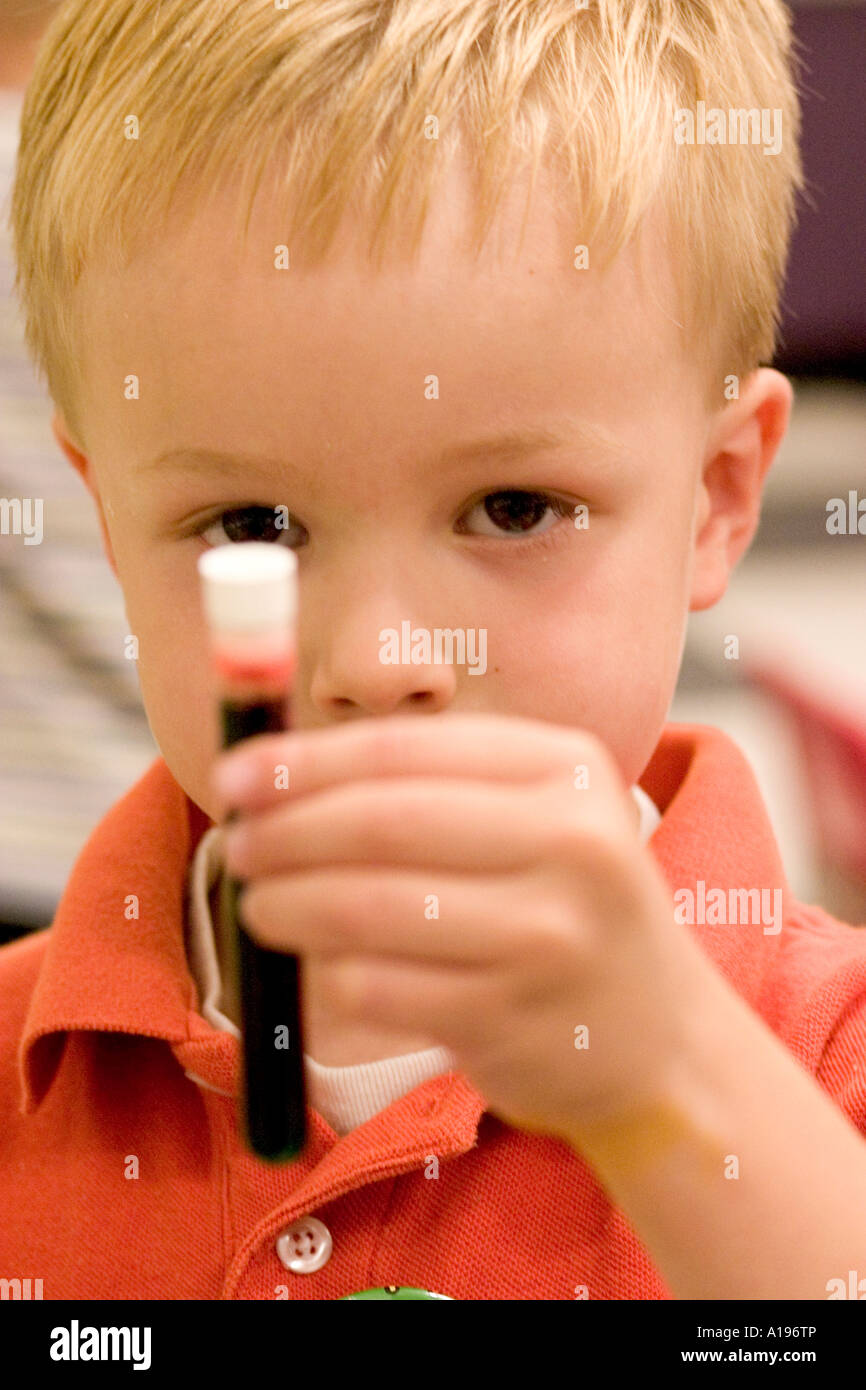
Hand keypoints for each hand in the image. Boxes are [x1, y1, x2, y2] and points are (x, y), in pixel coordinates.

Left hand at [213, 713, 716, 1147]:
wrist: (659, 1039)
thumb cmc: (566, 909)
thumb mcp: (537, 818)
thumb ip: (427, 783)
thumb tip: (275, 772)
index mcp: (567, 770)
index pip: (402, 750)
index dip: (302, 762)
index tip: (235, 776)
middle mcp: (571, 843)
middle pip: (380, 822)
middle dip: (284, 831)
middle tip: (237, 845)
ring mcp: (547, 936)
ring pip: (365, 907)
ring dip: (286, 904)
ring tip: (258, 904)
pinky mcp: (512, 1018)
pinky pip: (375, 987)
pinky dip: (324, 974)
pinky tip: (315, 966)